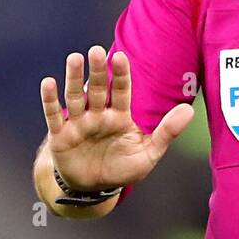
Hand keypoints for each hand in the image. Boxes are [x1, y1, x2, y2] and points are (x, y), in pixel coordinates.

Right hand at [39, 46, 193, 191]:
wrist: (93, 188)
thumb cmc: (122, 168)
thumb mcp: (148, 154)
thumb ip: (167, 132)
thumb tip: (190, 111)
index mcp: (119, 116)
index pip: (122, 91)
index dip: (121, 75)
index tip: (121, 56)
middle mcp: (98, 115)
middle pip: (98, 89)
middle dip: (98, 71)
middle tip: (97, 50)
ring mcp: (78, 124)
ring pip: (75, 97)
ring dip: (74, 78)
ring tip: (74, 58)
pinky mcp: (60, 136)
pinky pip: (54, 116)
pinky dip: (50, 100)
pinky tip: (49, 82)